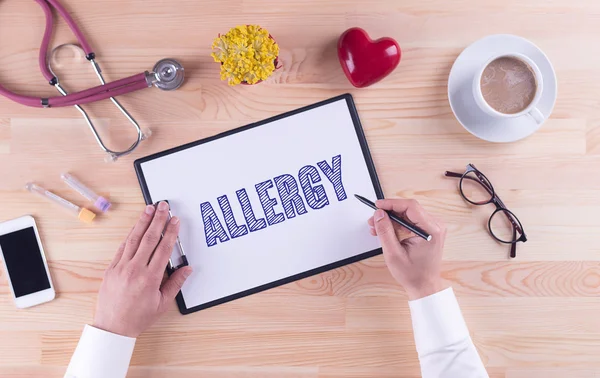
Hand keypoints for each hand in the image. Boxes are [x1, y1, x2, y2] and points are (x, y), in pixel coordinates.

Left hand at [93, 201, 192, 337]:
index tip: (175, 220)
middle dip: (157, 220)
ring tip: (149, 209)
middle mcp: (135, 270)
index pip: (163, 248)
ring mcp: (121, 268)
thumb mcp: (162, 303)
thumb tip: (187, 268)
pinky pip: (122, 248)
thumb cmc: (138, 318)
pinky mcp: (111, 269)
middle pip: (149, 238)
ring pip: (133, 239)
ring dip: (142, 222)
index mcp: (150, 278)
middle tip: (163, 206)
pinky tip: (136, 227)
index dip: (171, 232)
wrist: (112, 327)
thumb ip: (176, 283)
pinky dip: (130, 235)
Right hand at [368, 199, 446, 299]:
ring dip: (391, 219)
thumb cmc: (413, 274)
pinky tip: (386, 230)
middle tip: (373, 220)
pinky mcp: (428, 231)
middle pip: (409, 209)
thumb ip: (385, 232)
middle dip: (389, 212)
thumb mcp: (394, 254)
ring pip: (408, 214)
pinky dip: (397, 224)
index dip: (392, 204)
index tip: (378, 205)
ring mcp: (433, 228)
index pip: (411, 207)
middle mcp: (435, 226)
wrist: (424, 286)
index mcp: (431, 231)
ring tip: (376, 228)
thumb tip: (379, 214)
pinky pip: (411, 221)